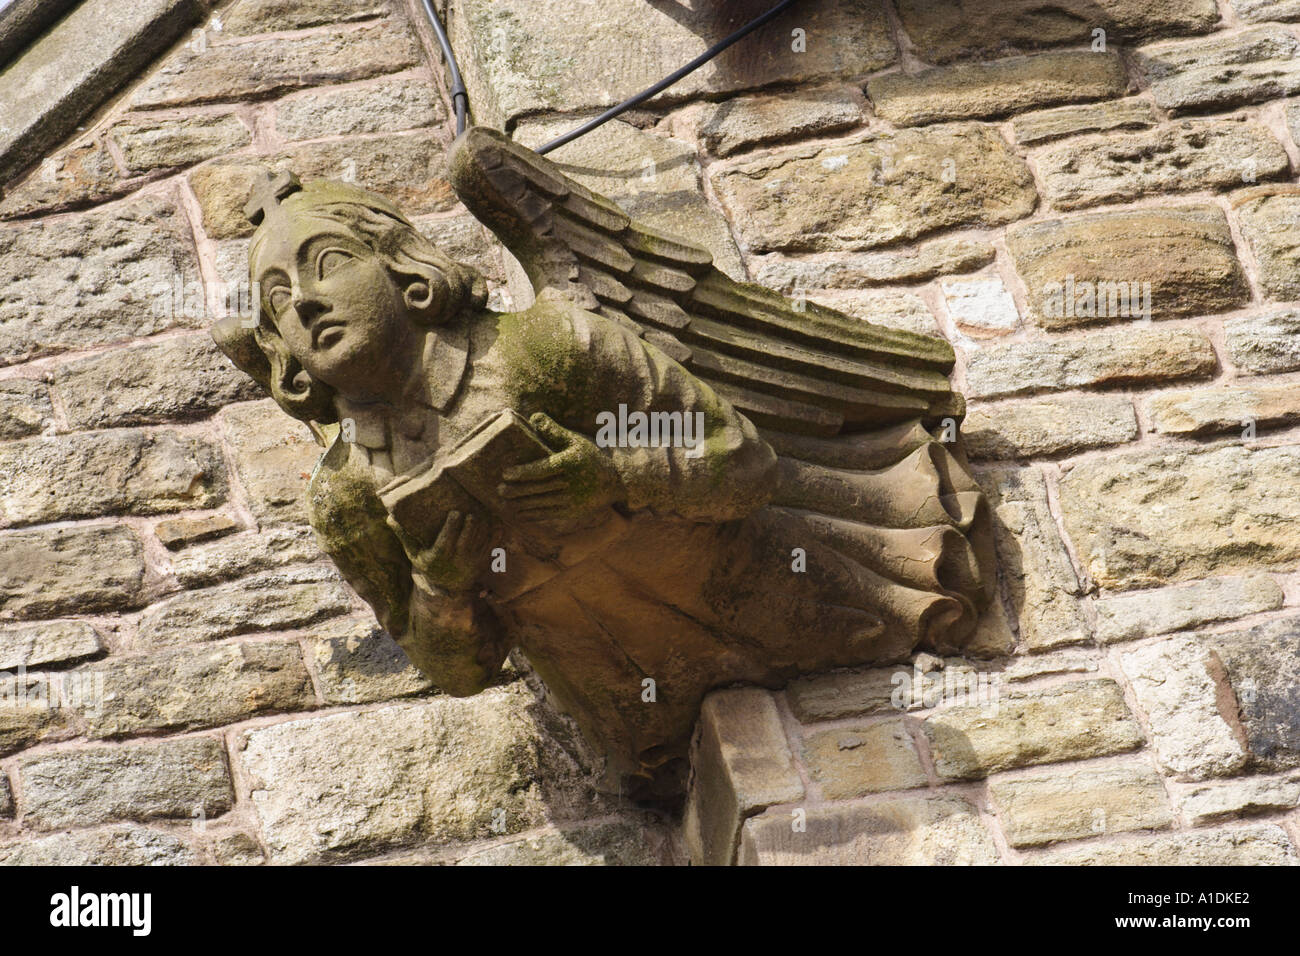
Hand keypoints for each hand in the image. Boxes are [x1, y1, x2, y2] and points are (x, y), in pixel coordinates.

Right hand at [387, 509, 491, 592]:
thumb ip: (404, 535)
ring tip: (484, 514)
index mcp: (438, 557)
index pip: (446, 541)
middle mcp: (456, 561)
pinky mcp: (481, 562)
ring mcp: (470, 562)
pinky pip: (491, 548)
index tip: (455, 513)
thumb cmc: (428, 564)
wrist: (446, 587)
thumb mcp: (413, 553)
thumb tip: (390, 517)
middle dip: (471, 527)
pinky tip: (497, 523)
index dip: (452, 527)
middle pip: (466, 542)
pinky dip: (495, 536)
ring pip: (480, 544)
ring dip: (484, 529)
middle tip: (472, 513)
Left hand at [498, 413, 624, 524]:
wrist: (614, 481)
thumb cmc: (590, 457)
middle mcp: (572, 483)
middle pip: (539, 488)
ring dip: (522, 504)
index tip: (506, 474)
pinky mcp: (573, 511)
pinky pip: (549, 514)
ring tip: (505, 502)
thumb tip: (534, 417)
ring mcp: (573, 499)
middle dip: (518, 490)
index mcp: (571, 462)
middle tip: (500, 490)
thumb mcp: (575, 441)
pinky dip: (533, 515)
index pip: (542, 469)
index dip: (523, 472)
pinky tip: (520, 512)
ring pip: (542, 503)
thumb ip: (554, 430)